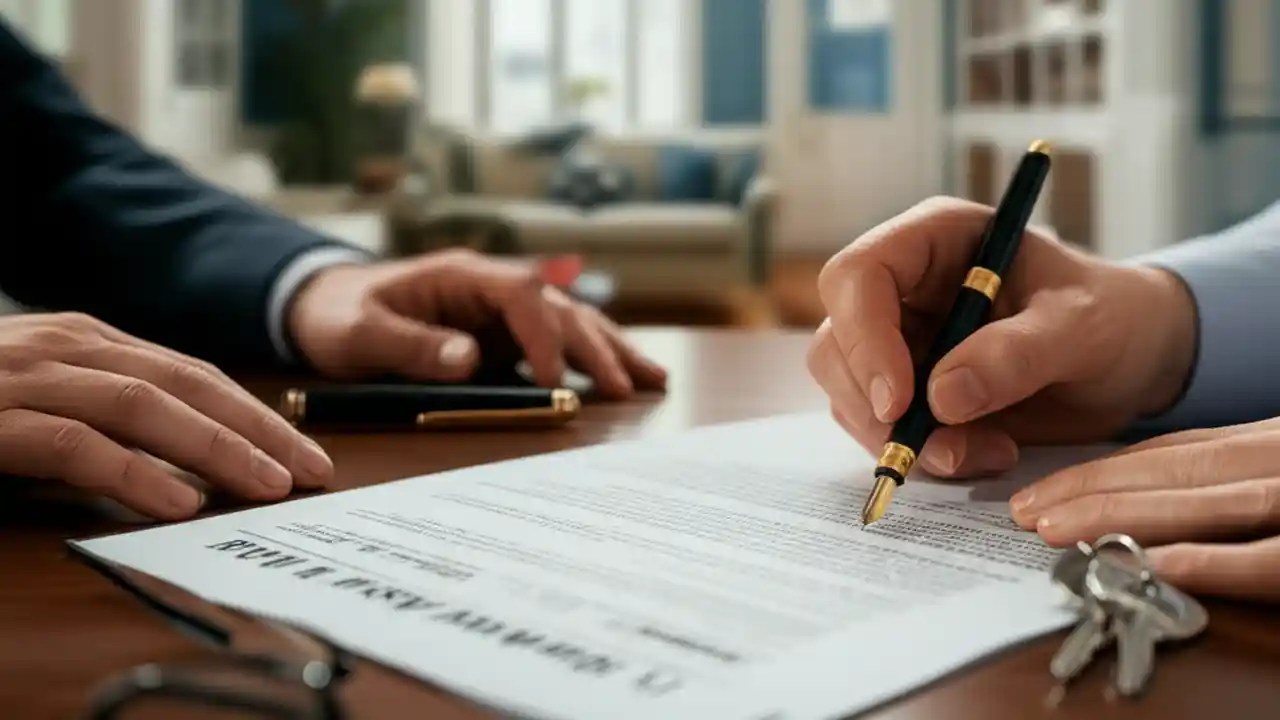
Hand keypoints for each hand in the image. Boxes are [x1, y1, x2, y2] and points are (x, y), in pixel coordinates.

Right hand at [0, 313, 331, 519]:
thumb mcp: (55, 395)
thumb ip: (117, 415)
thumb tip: (197, 465)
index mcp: (91, 342)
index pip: (196, 375)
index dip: (258, 415)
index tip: (308, 455)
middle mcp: (68, 348)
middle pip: (186, 385)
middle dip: (257, 430)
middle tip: (310, 472)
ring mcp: (28, 379)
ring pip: (141, 405)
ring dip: (212, 447)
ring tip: (264, 485)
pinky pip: (71, 444)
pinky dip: (129, 472)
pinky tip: (174, 501)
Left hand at [287, 250, 665, 398]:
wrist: (323, 305)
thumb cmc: (338, 314)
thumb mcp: (360, 333)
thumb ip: (410, 345)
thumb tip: (468, 358)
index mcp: (461, 275)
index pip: (520, 295)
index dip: (542, 335)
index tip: (552, 378)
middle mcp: (491, 288)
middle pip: (559, 309)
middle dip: (597, 346)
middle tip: (630, 386)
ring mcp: (500, 311)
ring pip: (569, 322)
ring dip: (610, 348)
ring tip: (653, 378)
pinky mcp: (501, 336)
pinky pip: (556, 343)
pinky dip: (591, 358)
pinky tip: (623, 374)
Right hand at [807, 197, 1197, 476]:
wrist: (1132, 361)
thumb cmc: (1112, 317)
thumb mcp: (1082, 327)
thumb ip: (1017, 354)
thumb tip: (941, 397)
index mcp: (934, 241)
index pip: (858, 276)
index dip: (865, 338)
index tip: (899, 402)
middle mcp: (902, 288)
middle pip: (838, 344)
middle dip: (880, 407)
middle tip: (943, 449)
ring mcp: (898, 341)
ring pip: (852, 396)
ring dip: (907, 440)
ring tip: (988, 452)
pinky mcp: (908, 391)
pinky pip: (882, 431)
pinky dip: (926, 456)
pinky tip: (987, 452)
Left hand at [1010, 421, 1279, 601]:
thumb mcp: (1273, 470)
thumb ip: (1228, 484)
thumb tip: (1148, 503)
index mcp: (1267, 444)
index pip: (1175, 453)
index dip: (1101, 473)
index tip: (1038, 494)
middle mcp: (1277, 458)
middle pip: (1178, 470)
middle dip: (1095, 492)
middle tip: (1025, 513)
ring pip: (1210, 504)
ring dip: (1128, 516)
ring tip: (1056, 530)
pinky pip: (1269, 557)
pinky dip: (1212, 562)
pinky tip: (1155, 566)